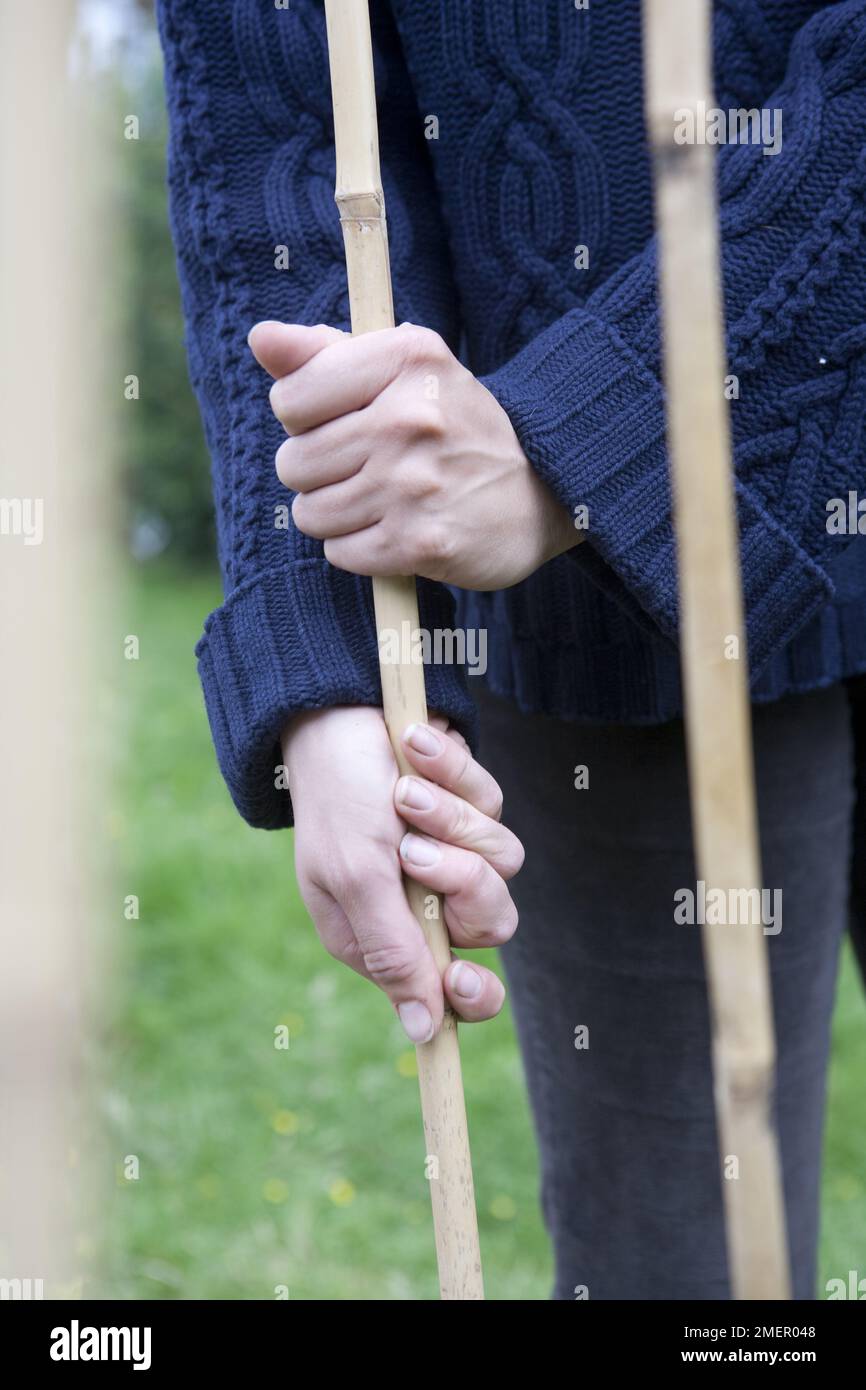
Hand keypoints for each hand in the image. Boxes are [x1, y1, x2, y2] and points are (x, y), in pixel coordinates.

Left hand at [249, 320, 579, 589]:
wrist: (541, 491)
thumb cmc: (453, 424)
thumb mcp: (404, 368)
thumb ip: (326, 353)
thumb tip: (261, 338)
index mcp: (405, 359)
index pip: (290, 398)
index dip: (304, 417)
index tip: (341, 419)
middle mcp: (409, 418)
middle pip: (294, 462)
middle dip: (317, 471)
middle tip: (364, 466)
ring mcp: (414, 484)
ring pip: (310, 513)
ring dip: (335, 514)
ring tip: (379, 499)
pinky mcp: (420, 542)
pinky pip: (340, 553)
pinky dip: (359, 548)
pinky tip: (394, 528)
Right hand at [284, 705, 522, 1041]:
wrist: (339, 707)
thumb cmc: (336, 796)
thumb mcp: (356, 876)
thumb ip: (394, 952)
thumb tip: (424, 1031)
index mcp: (383, 934)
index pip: (448, 994)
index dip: (468, 994)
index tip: (461, 974)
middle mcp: (423, 900)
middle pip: (491, 924)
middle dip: (462, 883)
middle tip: (416, 850)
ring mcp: (451, 848)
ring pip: (501, 861)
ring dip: (452, 818)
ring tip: (405, 791)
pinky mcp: (468, 804)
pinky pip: (494, 804)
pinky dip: (454, 775)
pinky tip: (415, 752)